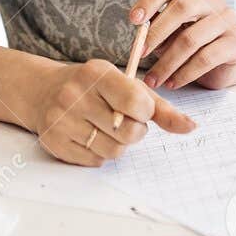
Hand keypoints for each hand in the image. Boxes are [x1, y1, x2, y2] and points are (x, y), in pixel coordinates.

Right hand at [31, 58, 194, 165]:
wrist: (44, 90)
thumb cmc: (94, 87)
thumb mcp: (126, 85)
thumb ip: (160, 107)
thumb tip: (191, 127)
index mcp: (96, 73)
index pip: (137, 103)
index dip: (144, 112)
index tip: (137, 108)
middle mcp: (75, 94)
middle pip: (128, 133)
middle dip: (134, 130)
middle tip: (122, 120)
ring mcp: (61, 119)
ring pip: (113, 151)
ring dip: (118, 144)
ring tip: (106, 127)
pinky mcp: (53, 141)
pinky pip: (95, 161)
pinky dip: (99, 153)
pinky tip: (89, 135)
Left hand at [131, 0, 235, 90]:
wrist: (233, 59)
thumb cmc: (195, 42)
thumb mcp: (172, 31)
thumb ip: (158, 27)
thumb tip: (140, 35)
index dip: (149, 0)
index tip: (134, 20)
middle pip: (181, 8)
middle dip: (156, 32)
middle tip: (140, 53)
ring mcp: (226, 19)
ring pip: (191, 38)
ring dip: (167, 62)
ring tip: (154, 79)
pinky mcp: (235, 43)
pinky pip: (206, 58)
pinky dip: (185, 73)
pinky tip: (173, 83)